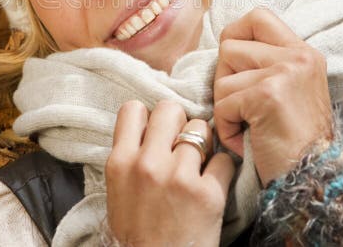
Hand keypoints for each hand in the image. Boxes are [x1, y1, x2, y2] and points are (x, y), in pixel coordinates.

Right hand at [105, 100, 235, 246]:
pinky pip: (224, 159)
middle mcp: (147, 164)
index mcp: (120, 162)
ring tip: (199, 163)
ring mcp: (178, 177)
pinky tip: (213, 183)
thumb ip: (130, 156)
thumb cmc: (137, 233)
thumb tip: (150, 127)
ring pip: (200, 128)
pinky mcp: (208, 193)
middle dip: (178, 122)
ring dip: (203, 144)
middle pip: (170, 109)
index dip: (148, 117)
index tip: (156, 131)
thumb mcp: (118, 190)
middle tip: (181, 143)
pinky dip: (222, 169)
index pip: (133, 109)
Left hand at [213, 8, 332, 185]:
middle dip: (225, 79)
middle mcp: (297, 56)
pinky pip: (222, 104)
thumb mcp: (291, 90)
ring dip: (226, 108)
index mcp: (304, 52)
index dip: (235, 35)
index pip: (257, 16)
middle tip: (243, 107)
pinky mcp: (267, 95)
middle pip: (229, 45)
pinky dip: (227, 128)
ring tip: (249, 127)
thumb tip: (224, 47)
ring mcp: (283, 72)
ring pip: (222, 78)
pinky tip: (247, 141)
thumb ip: (267, 64)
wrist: (315, 179)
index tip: (234, 65)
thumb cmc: (295, 142)